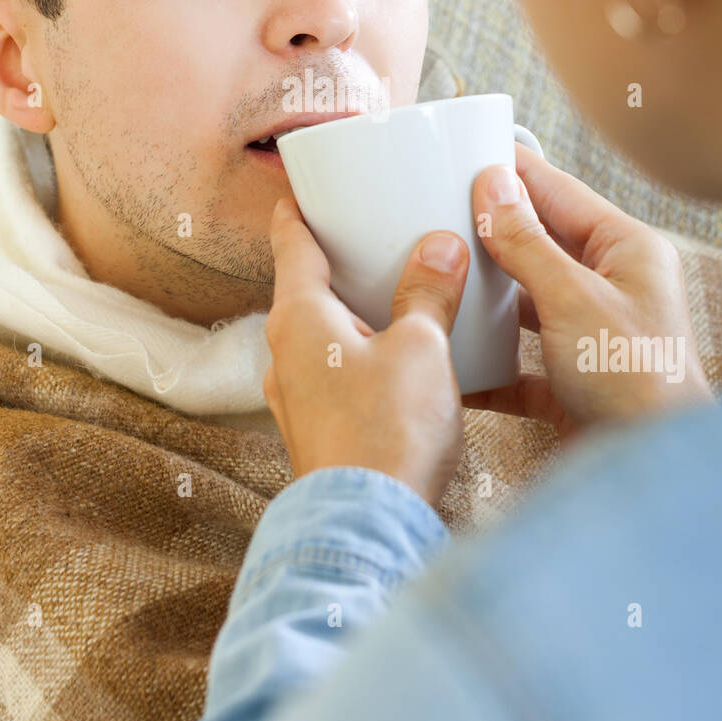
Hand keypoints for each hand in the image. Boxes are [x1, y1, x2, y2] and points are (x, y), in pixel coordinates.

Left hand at [263, 196, 470, 507]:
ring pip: (319, 340)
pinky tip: (396, 368)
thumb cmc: (386, 432)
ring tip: (393, 305)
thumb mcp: (422, 348)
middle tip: (369, 242)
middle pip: (303, 293)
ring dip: (350, 319)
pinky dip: (358, 361)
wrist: (368, 528)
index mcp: (298, 318)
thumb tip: (438, 248)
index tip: (300, 192)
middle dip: (336, 268)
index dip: (297, 214)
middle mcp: (283, 356)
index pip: (291, 246)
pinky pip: (333, 379)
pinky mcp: (316, 434)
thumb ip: (428, 293)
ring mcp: (294, 399)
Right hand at [464, 144, 712, 435]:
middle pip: (541, 243)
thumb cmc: (635, 380)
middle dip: (491, 230)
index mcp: (627, 250)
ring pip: (527, 300)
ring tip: (436, 273)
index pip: (559, 191)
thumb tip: (494, 185)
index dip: (511, 171)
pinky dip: (487, 359)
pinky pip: (521, 359)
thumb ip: (526, 242)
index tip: (462, 152)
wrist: (654, 475)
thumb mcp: (572, 299)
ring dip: (485, 294)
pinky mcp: (573, 382)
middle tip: (435, 209)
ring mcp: (593, 335)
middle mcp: (614, 287)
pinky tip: (451, 356)